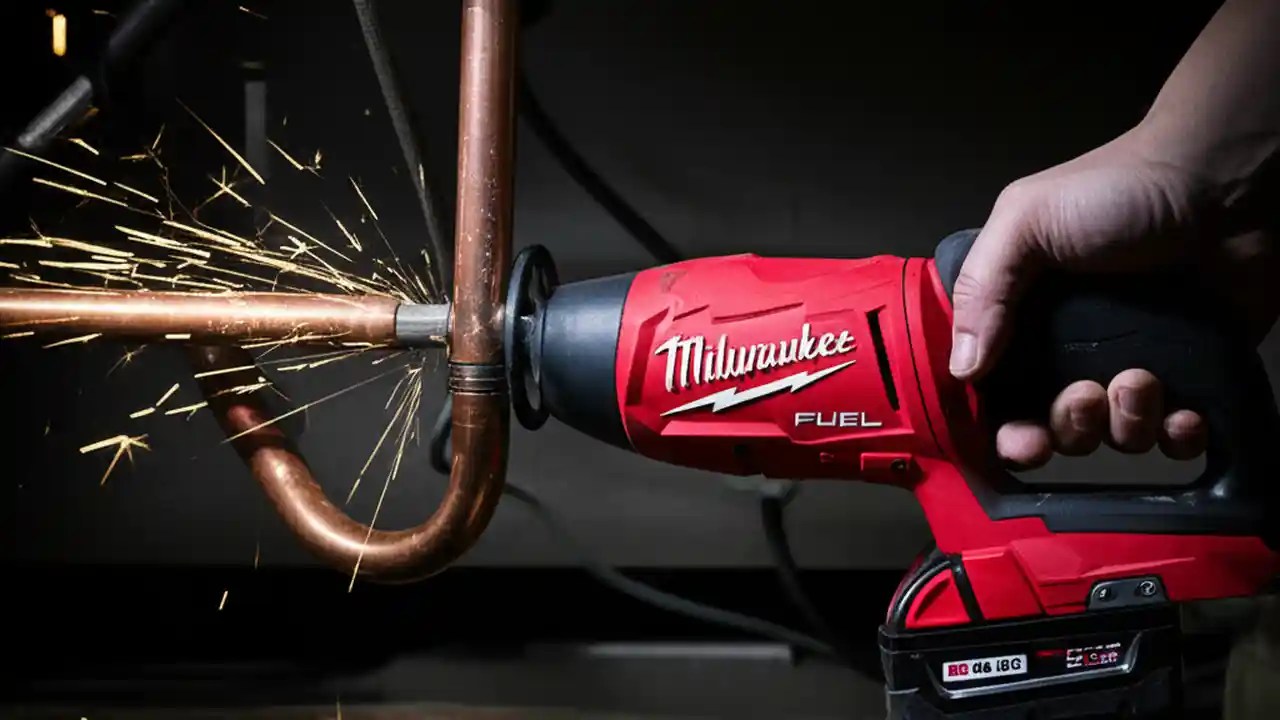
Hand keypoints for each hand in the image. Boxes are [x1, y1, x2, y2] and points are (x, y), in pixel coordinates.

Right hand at [949, 127, 1278, 467]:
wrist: (1221, 184)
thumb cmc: (1118, 192)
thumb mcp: (1026, 220)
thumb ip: (983, 289)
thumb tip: (961, 370)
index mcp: (1024, 320)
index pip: (1000, 396)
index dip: (1006, 429)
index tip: (1022, 440)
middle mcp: (1074, 352)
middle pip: (1059, 429)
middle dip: (1070, 427)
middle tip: (1087, 396)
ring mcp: (1133, 365)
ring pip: (1118, 437)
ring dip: (1127, 424)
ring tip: (1142, 378)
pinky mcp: (1192, 376)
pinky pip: (1178, 436)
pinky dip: (1179, 437)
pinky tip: (1185, 412)